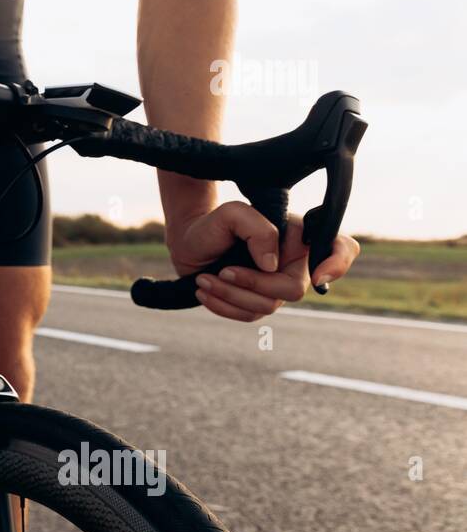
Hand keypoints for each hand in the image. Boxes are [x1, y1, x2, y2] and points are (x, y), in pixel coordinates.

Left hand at [166, 201, 360, 321]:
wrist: (188, 243)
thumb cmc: (214, 224)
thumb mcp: (233, 214)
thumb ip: (260, 230)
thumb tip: (272, 265)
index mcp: (300, 236)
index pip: (342, 248)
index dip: (338, 264)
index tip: (318, 278)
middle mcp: (295, 263)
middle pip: (293, 289)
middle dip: (254, 284)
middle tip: (223, 271)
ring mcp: (278, 286)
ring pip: (268, 306)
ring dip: (231, 295)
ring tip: (205, 279)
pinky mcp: (258, 302)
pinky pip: (250, 316)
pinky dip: (223, 306)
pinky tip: (204, 291)